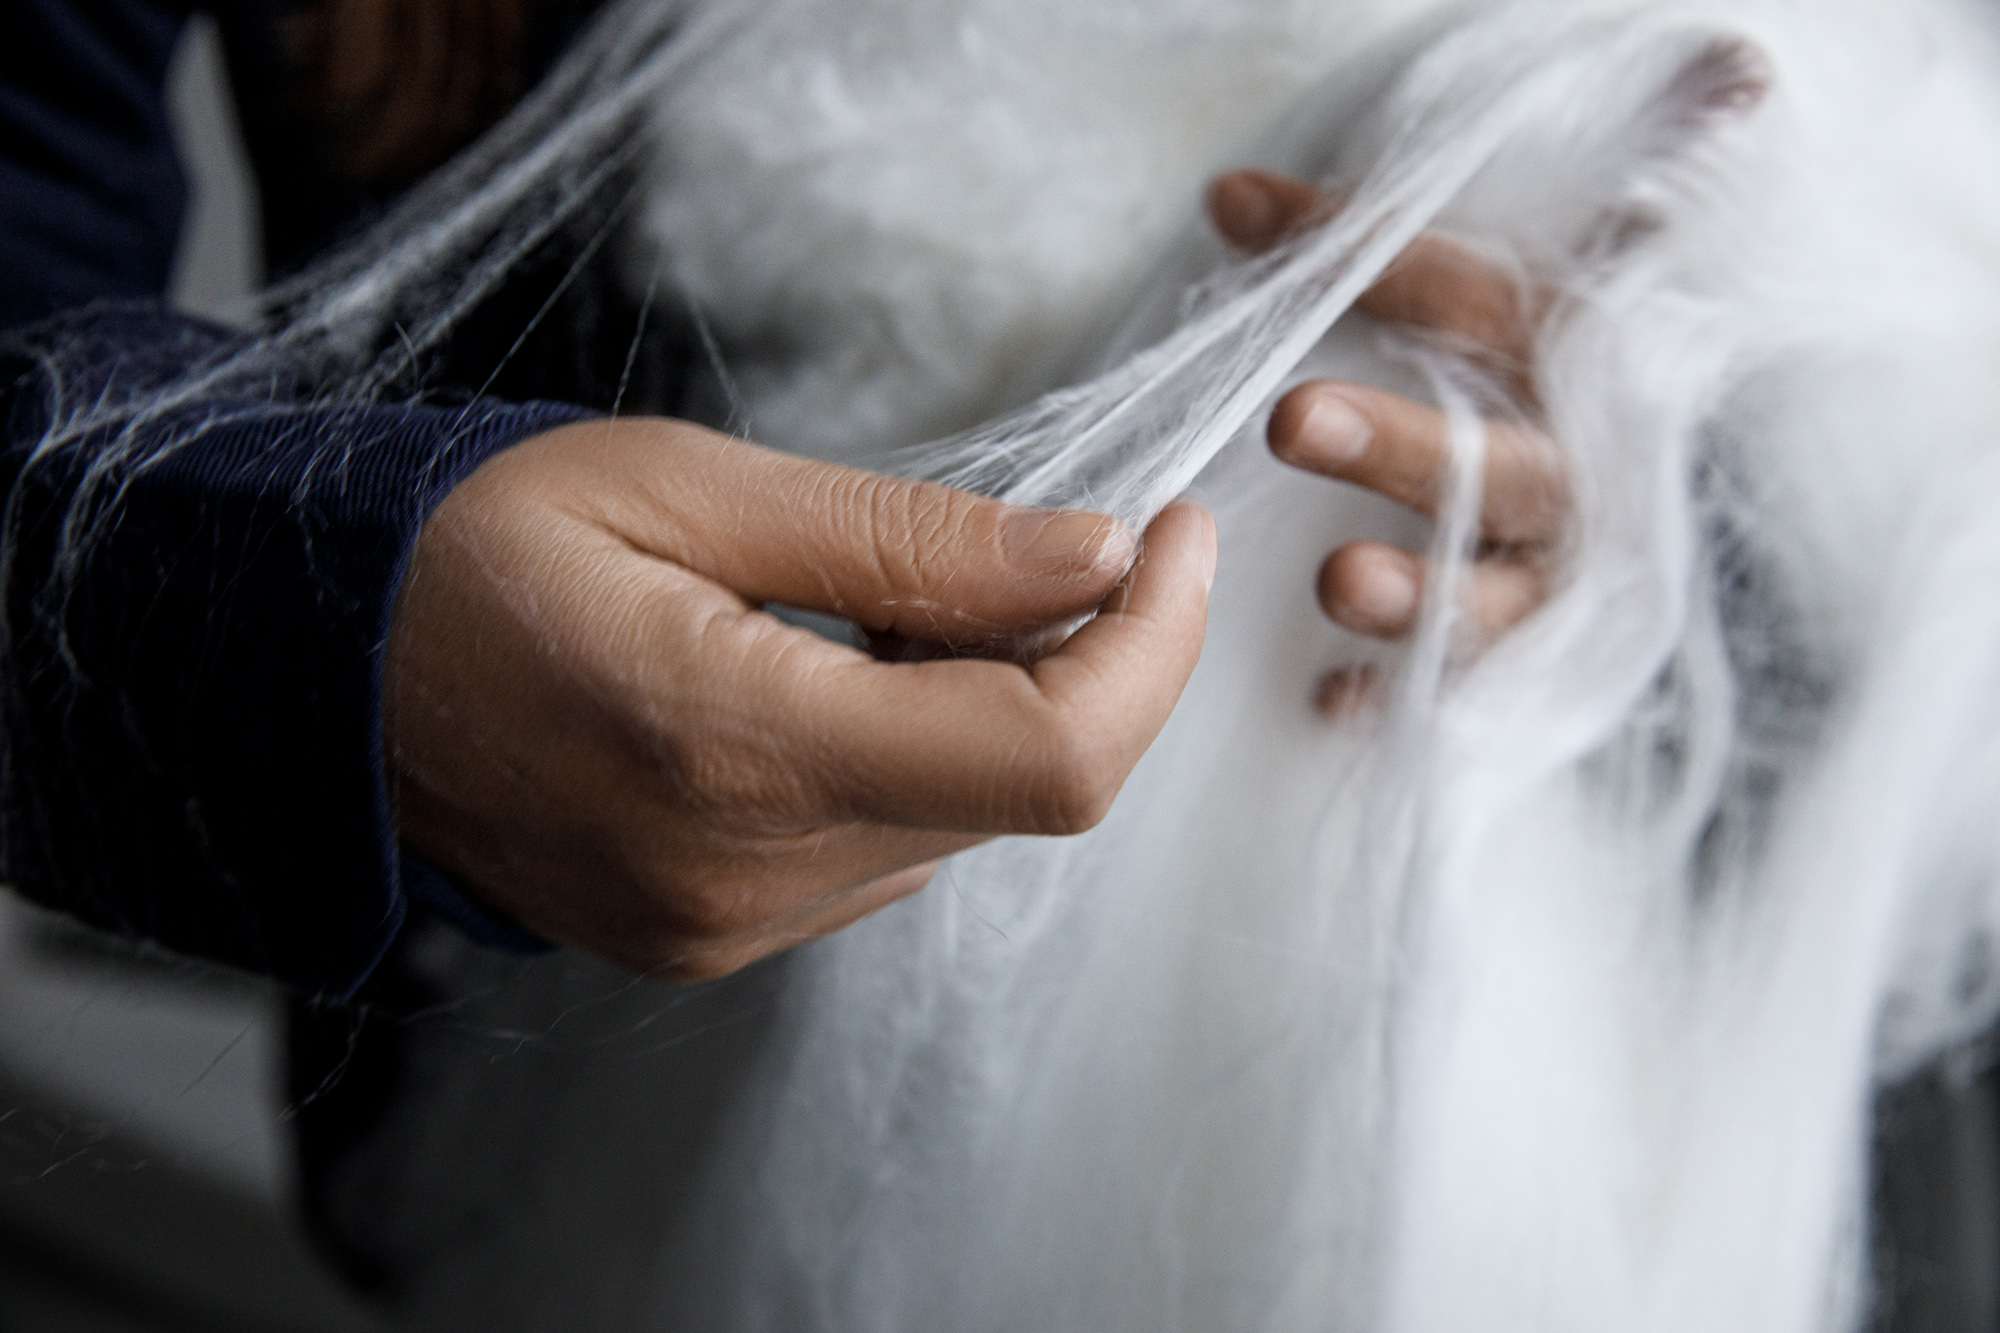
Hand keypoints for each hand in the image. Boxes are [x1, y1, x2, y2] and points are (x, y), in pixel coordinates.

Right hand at [385, 419, 1214, 980]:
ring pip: (968, 825)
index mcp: (732, 748)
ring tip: (905, 600)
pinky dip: (924, 755)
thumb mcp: (690, 486)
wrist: (315, 670)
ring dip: (1001, 706)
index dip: (1155, 648)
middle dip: (1090, 659)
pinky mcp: (712, 938)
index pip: (1049, 755)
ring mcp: (726, 927)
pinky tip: (855, 674)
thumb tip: (1093, 558)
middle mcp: (740, 876)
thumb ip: (908, 541)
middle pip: (1027, 792)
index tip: (1175, 534)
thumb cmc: (478, 544)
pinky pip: (890, 852)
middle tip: (1055, 537)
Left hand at [1206, 170, 1566, 710]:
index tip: (1243, 217)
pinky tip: (1331, 700)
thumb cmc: (1509, 393)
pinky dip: (1400, 698)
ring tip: (1337, 582)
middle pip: (1498, 462)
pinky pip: (1471, 695)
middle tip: (1292, 420)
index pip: (1474, 300)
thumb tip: (1227, 196)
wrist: (1621, 513)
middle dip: (1401, 446)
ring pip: (1499, 595)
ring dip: (1418, 593)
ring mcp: (1555, 578)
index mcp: (1560, 362)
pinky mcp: (1532, 663)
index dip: (1375, 262)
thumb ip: (1350, 256)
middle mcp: (1569, 471)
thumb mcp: (1458, 310)